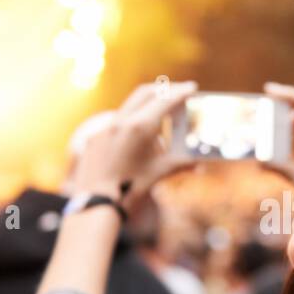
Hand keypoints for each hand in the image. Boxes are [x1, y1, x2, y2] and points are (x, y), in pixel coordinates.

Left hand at [72, 80, 197, 201]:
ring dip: (147, 104)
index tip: (191, 88)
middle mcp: (120, 122)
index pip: (165, 101)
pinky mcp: (94, 137)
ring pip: (130, 106)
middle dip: (163, 90)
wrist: (96, 205)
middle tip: (178, 92)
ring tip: (160, 113)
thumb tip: (199, 164)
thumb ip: (180, 163)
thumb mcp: (158, 174)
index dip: (180, 93)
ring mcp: (105, 128)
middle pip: (145, 93)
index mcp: (139, 128)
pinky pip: (116, 122)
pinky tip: (138, 134)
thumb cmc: (130, 190)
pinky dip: (131, 121)